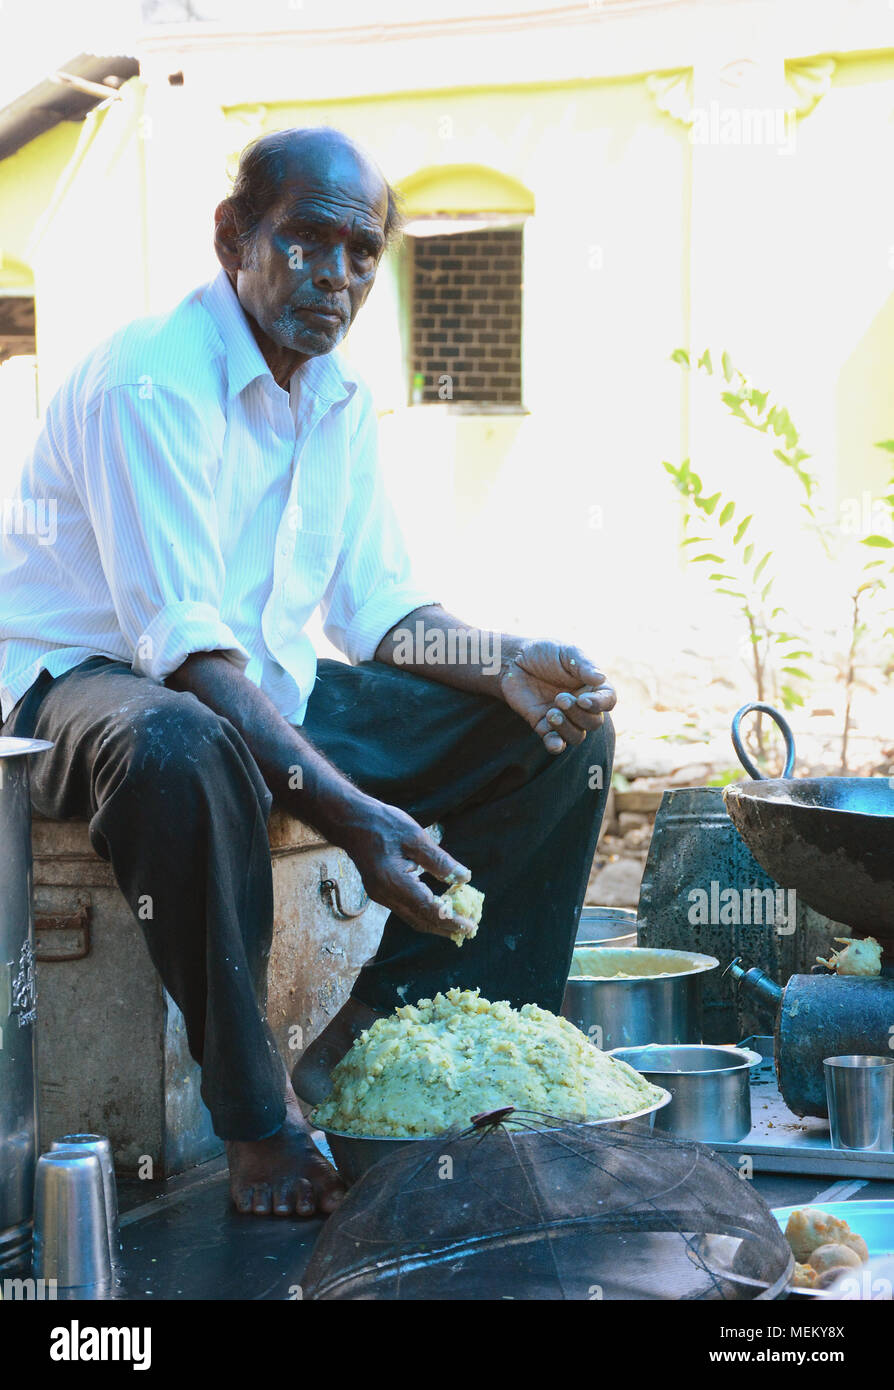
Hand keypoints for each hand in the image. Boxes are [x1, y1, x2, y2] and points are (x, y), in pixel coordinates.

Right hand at [337, 796, 477, 940]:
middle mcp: (385, 894)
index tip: (470, 926)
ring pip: (412, 918)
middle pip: (420, 920)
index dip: (450, 920)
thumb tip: (465, 878)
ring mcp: (380, 896)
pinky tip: (438, 908)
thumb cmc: (384, 824)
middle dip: (445, 928)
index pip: (427, 908)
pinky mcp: (380, 893)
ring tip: (458, 924)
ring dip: (435, 924)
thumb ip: (440, 861)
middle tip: (469, 930)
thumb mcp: (416, 837)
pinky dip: (424, 914)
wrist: (352, 822)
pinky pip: (405, 910)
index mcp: (393, 880)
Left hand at [499, 641, 615, 753]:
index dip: (599, 704)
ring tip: (551, 712)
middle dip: (578, 714)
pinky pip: (555, 743)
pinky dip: (556, 745)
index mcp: (591, 686)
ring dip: (567, 728)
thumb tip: (601, 678)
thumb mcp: (566, 652)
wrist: (513, 661)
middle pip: (594, 722)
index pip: (608, 701)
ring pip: (577, 736)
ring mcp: (564, 717)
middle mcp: (581, 705)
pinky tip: (553, 742)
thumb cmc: (544, 653)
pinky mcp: (544, 726)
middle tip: (559, 698)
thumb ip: (584, 665)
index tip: (583, 699)